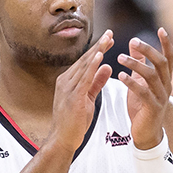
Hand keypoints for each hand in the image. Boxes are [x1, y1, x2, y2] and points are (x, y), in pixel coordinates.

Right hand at [48, 30, 113, 151]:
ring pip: (85, 65)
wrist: (63, 140)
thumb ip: (96, 82)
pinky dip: (92, 65)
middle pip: (84, 59)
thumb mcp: (88, 98)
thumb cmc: (74, 122)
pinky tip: (100, 56)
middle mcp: (66, 81)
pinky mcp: (73, 96)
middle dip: (98, 45)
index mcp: (68, 81)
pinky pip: (84, 78)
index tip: (108, 38)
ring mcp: (68, 88)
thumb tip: (107, 66)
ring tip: (107, 39)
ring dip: (97, 51)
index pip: (85, 61)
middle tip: (110, 32)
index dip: (97, 49)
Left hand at [117, 28, 172, 149]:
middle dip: (148, 50)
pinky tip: (120, 76)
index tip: (161, 29)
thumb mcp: (141, 81)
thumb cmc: (142, 106)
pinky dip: (132, 83)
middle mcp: (167, 86)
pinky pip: (143, 92)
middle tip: (133, 41)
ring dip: (136, 65)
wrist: (146, 134)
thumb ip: (139, 62)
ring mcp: (161, 97)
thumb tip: (133, 41)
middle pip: (161, 62)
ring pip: (151, 76)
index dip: (167, 43)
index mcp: (165, 79)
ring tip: (120, 58)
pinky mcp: (153, 108)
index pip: (170, 57)